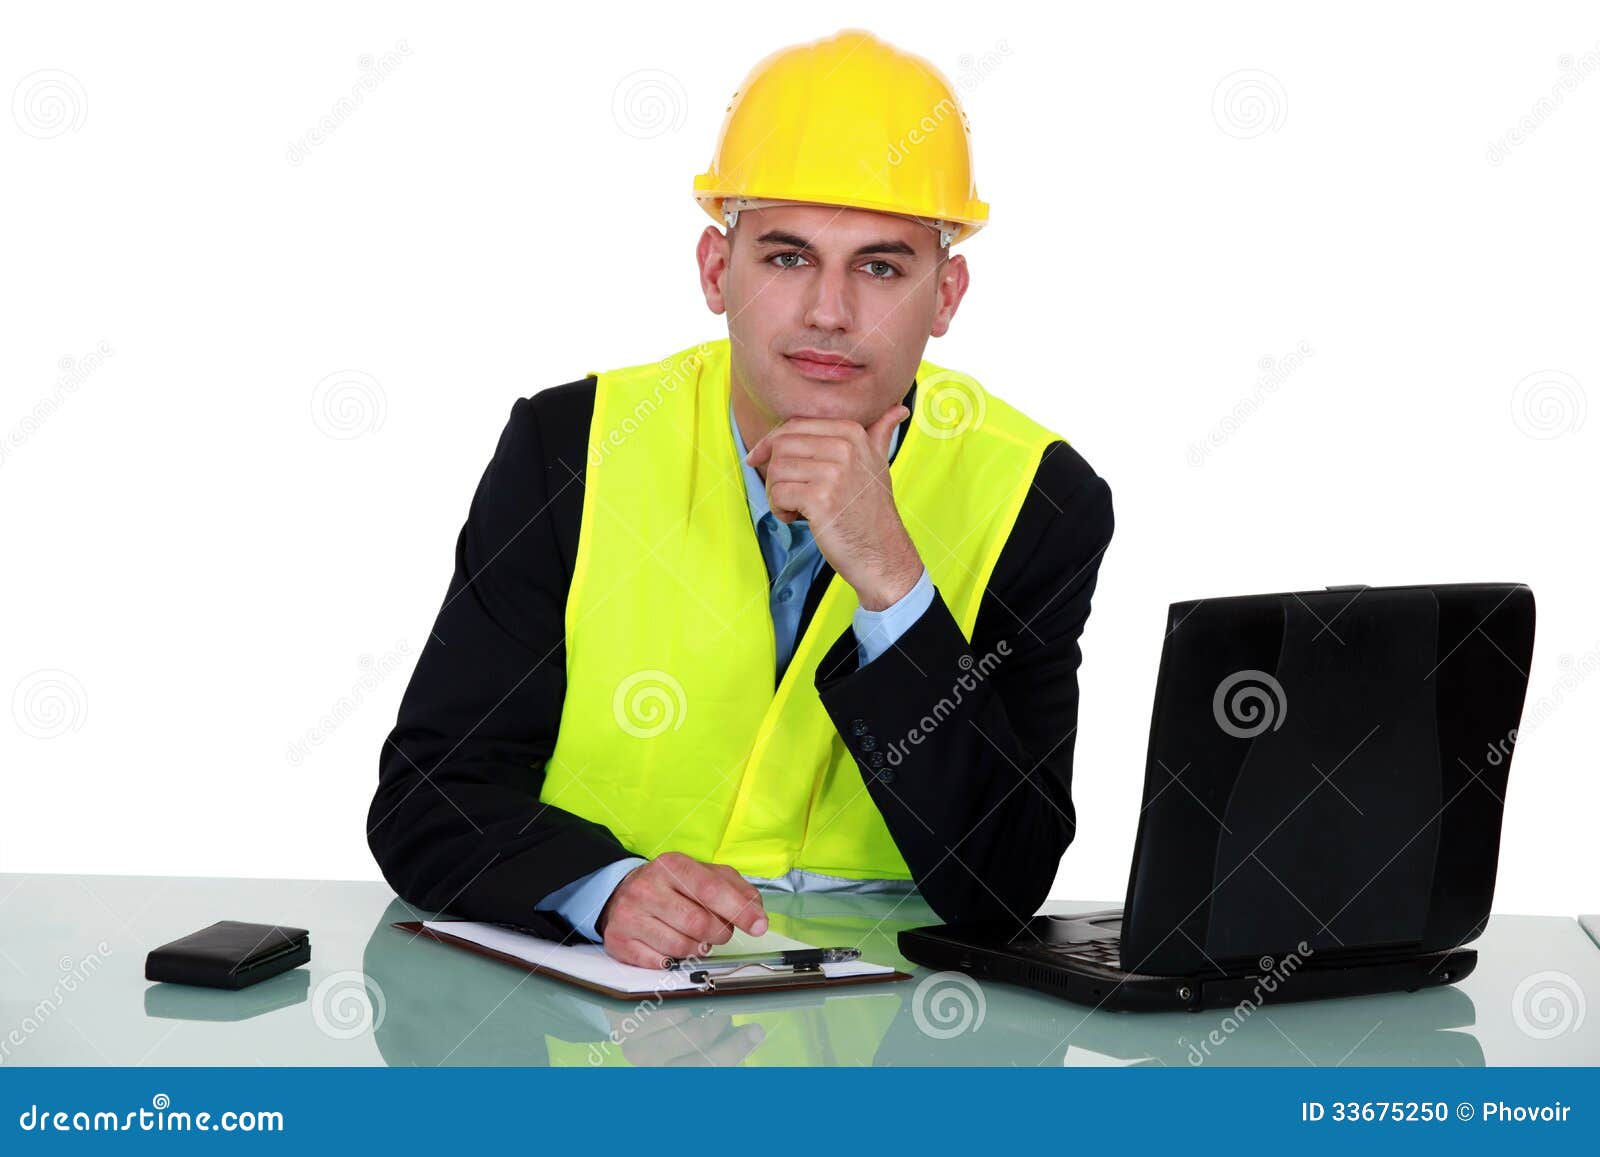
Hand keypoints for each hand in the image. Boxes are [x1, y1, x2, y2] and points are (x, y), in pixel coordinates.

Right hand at [595, 851, 768, 967]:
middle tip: (718, 931)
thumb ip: (736, 890)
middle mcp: (647, 887)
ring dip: (697, 949)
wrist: (621, 893)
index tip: (759, 926)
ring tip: (694, 938)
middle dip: (719, 933)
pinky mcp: (619, 941)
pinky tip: (671, 947)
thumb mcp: (704, 875)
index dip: (739, 910)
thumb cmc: (671, 886)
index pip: (711, 890)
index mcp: (673, 865)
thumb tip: (758, 915)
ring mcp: (630, 915)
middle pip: (699, 923)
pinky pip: (659, 964)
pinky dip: (674, 961)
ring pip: (681, 947)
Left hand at [743, 403, 923, 610]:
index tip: (757, 458)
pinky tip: (797, 519)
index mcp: (852, 433)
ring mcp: (834, 473)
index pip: (794, 425)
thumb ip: (880, 433)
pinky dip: (779, 510)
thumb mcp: (879, 464)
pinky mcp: (821, 499)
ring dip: (776, 493)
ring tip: (796, 508)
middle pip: (781, 445)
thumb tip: (899, 408)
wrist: (882, 552)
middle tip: (787, 494)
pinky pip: (778, 494)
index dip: (770, 442)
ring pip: (776, 470)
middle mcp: (845, 448)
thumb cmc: (872, 511)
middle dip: (773, 471)